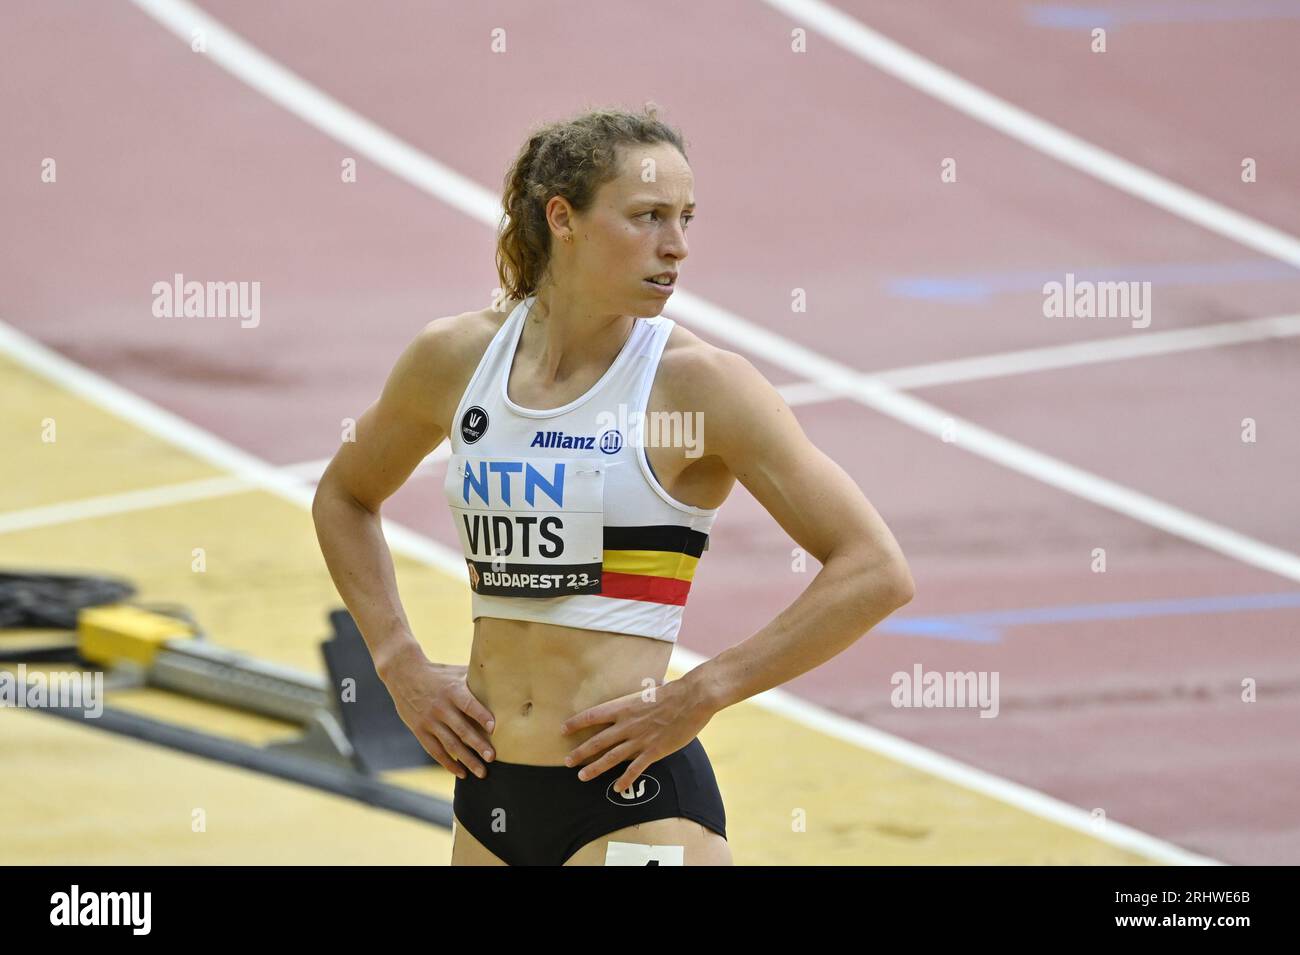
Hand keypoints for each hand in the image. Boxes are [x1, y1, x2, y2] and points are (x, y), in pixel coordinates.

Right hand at [378, 643, 494, 778]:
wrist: (403, 674)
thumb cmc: (437, 673)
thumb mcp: (455, 672)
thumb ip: (475, 680)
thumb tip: (502, 680)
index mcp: (452, 691)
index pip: (469, 705)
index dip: (481, 716)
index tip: (494, 728)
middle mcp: (441, 707)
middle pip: (461, 729)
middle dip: (478, 745)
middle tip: (492, 758)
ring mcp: (429, 720)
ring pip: (450, 744)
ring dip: (466, 760)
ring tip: (481, 772)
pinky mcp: (419, 730)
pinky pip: (435, 751)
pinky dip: (448, 763)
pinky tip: (461, 773)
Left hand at [559, 676, 714, 794]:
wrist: (692, 699)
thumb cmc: (674, 691)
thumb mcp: (650, 691)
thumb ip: (642, 696)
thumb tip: (647, 688)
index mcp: (624, 707)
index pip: (592, 716)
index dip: (576, 723)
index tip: (563, 729)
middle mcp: (627, 725)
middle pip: (597, 741)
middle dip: (580, 752)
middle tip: (566, 761)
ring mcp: (640, 739)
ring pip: (611, 757)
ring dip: (595, 768)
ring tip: (582, 776)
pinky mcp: (654, 751)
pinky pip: (635, 769)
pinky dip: (625, 780)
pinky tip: (617, 788)